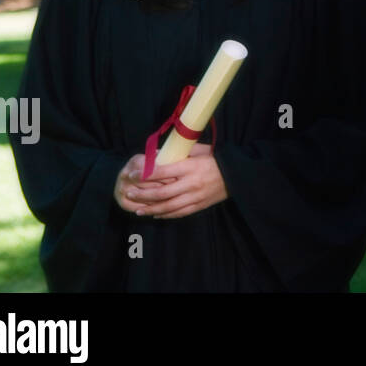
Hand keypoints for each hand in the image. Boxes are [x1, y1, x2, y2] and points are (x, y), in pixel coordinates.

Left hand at [113, 143, 228, 218]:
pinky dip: (165, 215)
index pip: (161, 172)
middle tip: (129, 193)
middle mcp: (191, 183)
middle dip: (142, 195)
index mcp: (190, 167)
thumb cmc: (215, 158)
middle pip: (161, 193)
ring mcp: (195, 196)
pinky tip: (155, 214)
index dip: (144, 174)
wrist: (237, 174)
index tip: (132, 173)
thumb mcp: (198, 150)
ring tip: (138, 210)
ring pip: (168, 207)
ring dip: (150, 209)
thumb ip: (178, 153)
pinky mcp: (199, 205)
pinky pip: (179, 213)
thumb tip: (156, 154)